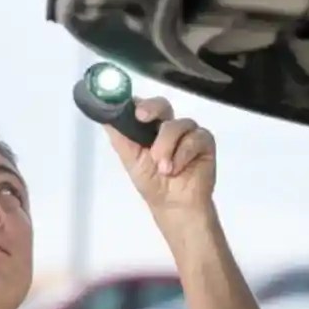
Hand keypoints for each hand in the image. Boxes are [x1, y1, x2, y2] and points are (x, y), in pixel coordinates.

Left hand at [104, 96, 216, 213]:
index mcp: (148, 127)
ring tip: (163, 169)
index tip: (132, 110)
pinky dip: (183, 154)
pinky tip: (177, 169)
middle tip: (143, 117)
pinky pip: (195, 138)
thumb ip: (119, 136)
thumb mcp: (129, 159)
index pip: (142, 105)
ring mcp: (188, 131)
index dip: (137, 103)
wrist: (174, 205)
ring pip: (178, 124)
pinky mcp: (204, 141)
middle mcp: (168, 126)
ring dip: (167, 146)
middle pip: (162, 105)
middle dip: (152, 108)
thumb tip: (103, 113)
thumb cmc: (152, 183)